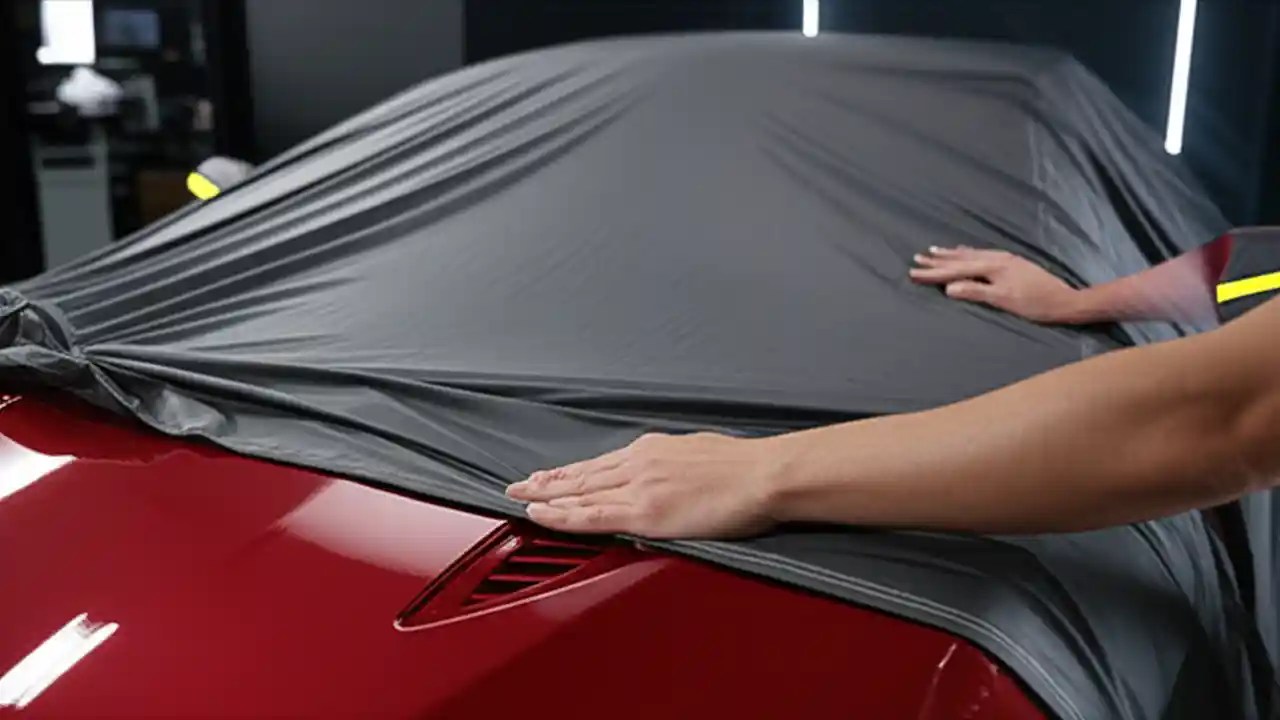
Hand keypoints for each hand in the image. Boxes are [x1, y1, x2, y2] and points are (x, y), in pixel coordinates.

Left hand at [506, 432, 779, 539]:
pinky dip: (561, 516)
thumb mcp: (699, 452)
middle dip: (547, 482)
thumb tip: (669, 479)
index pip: (601, 464)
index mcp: (653, 450)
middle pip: (581, 475)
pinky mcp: (644, 513)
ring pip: (579, 494)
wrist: (763, 475)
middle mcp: (638, 464)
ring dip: (545, 498)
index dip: (571, 472)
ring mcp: (638, 488)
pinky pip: (592, 516)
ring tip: (519, 500)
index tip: (550, 475)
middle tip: (517, 486)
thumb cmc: (744, 466)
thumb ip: (675, 466)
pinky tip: (541, 516)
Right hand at [909, 246, 1081, 323]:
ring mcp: (1005, 259)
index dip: (934, 272)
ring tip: (934, 251)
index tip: (913, 271)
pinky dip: (968, 253)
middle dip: (939, 260)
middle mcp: (997, 259)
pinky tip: (965, 252)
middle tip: (917, 258)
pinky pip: (981, 254)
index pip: (957, 269)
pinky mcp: (1011, 262)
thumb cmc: (1035, 305)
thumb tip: (949, 288)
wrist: (1065, 301)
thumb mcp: (1004, 301)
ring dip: (951, 254)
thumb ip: (976, 292)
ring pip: (971, 254)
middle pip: (962, 258)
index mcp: (993, 267)